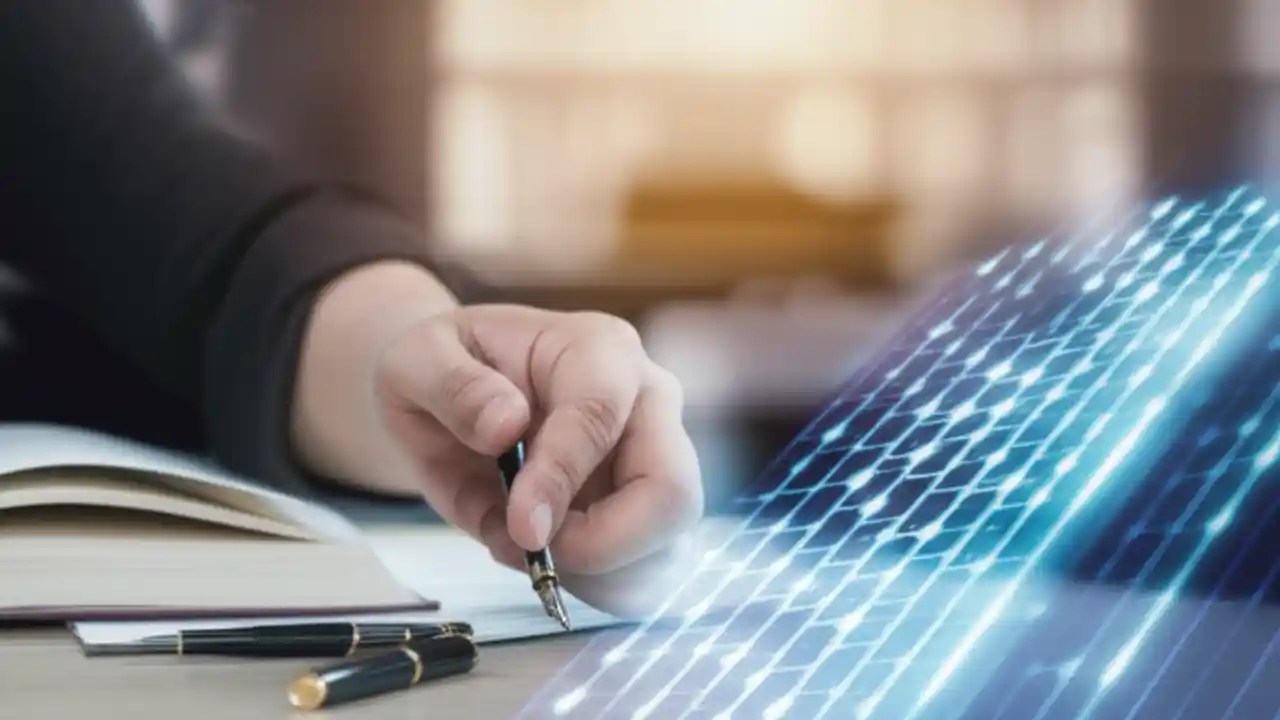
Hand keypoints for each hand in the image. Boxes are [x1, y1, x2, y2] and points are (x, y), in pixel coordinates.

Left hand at [292, 262, 703, 614]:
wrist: (450, 390)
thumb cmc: (443, 364)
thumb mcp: (417, 357)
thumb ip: (456, 388)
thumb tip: (506, 426)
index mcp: (598, 350)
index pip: (600, 417)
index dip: (561, 479)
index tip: (520, 526)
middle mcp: (646, 403)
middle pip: (672, 492)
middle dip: (603, 544)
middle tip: (533, 550)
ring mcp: (655, 460)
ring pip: (667, 546)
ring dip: (595, 574)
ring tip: (521, 547)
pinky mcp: (646, 511)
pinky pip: (646, 573)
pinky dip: (593, 586)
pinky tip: (540, 558)